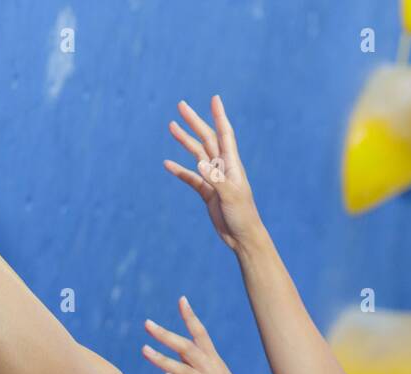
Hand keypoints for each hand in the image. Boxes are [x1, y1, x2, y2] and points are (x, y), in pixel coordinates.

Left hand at [142, 297, 272, 373]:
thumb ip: (196, 371)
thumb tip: (175, 359)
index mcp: (216, 364)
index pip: (202, 335)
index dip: (191, 318)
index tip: (182, 299)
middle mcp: (214, 372)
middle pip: (188, 348)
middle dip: (166, 335)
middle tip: (147, 324)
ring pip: (185, 370)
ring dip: (163, 359)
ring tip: (144, 350)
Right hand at [165, 95, 262, 251]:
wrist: (243, 237)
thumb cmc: (242, 216)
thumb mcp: (230, 196)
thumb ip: (215, 179)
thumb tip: (199, 162)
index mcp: (231, 164)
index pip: (225, 133)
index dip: (219, 115)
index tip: (214, 98)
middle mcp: (223, 167)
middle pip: (207, 138)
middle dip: (194, 121)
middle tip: (181, 105)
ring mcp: (214, 179)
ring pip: (197, 154)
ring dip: (184, 140)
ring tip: (171, 126)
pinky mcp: (207, 193)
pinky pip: (190, 178)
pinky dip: (180, 170)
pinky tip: (167, 163)